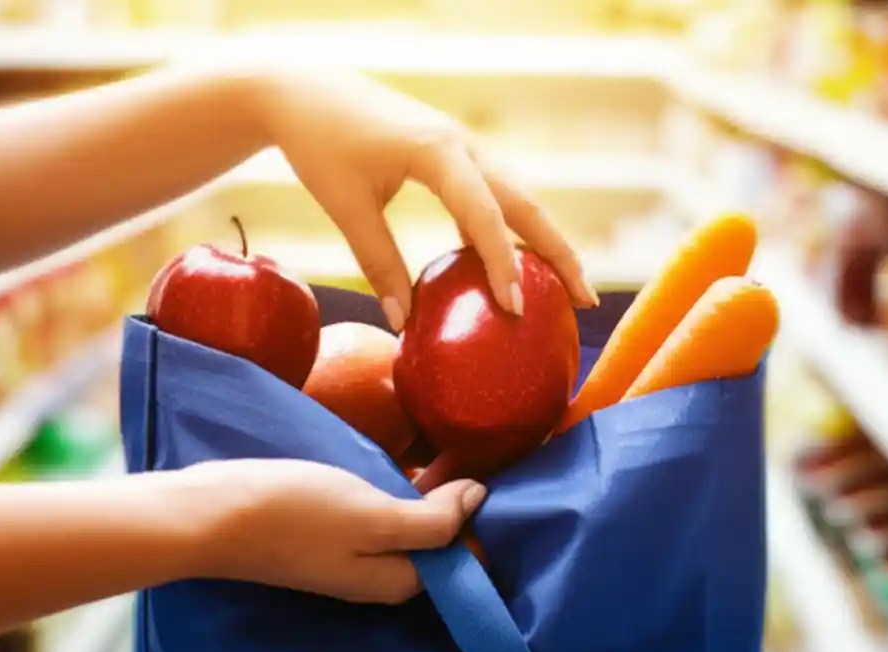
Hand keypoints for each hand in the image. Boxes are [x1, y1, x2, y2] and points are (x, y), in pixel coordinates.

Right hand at [179, 459, 484, 603]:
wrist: (210, 515)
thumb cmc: (294, 513)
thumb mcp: (371, 516)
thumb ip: (431, 520)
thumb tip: (478, 500)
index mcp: (398, 580)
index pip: (462, 556)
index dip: (482, 519)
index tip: (497, 471)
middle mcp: (379, 574)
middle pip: (437, 540)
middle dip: (459, 502)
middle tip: (477, 447)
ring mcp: (351, 552)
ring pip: (408, 523)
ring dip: (430, 491)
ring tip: (450, 444)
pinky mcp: (329, 530)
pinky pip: (379, 510)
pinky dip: (397, 487)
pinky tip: (403, 456)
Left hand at [257, 70, 598, 330]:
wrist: (303, 92)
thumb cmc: (320, 145)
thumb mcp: (346, 207)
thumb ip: (378, 263)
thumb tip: (404, 323)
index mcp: (437, 151)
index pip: (484, 215)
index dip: (502, 264)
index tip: (513, 309)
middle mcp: (461, 144)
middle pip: (525, 202)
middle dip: (557, 251)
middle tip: (584, 298)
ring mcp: (461, 145)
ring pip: (516, 196)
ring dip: (542, 239)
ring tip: (566, 285)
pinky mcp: (451, 152)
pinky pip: (492, 193)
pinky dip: (508, 228)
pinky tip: (510, 263)